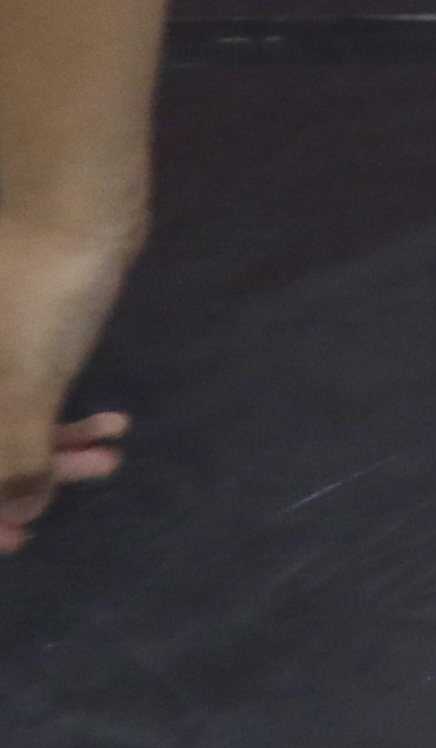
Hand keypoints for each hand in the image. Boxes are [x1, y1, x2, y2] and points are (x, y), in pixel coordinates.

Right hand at [0, 217, 138, 556]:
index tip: (18, 541)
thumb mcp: (22, 390)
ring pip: (2, 419)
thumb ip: (14, 461)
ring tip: (110, 458)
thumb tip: (21, 514)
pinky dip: (61, 412)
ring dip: (52, 447)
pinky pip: (25, 388)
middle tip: (78, 490)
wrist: (72, 205)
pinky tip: (113, 422)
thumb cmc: (38, 299)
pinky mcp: (15, 332)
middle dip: (19, 481)